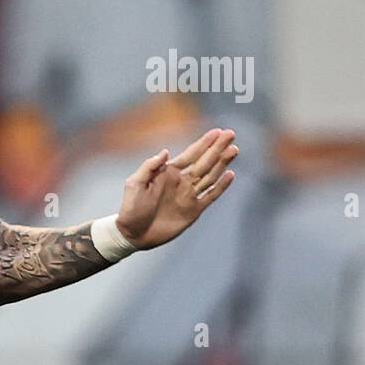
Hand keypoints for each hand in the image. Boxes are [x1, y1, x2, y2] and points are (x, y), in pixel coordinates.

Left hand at [115, 128, 238, 249]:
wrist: (133, 233)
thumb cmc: (131, 208)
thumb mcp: (134, 184)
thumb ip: (149, 167)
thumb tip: (165, 152)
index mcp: (168, 173)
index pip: (190, 154)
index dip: (203, 143)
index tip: (217, 131)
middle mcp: (181, 181)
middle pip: (204, 162)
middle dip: (217, 148)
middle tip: (231, 134)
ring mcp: (189, 195)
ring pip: (210, 175)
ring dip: (222, 163)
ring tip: (233, 150)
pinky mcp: (194, 210)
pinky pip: (211, 196)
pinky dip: (221, 186)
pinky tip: (230, 174)